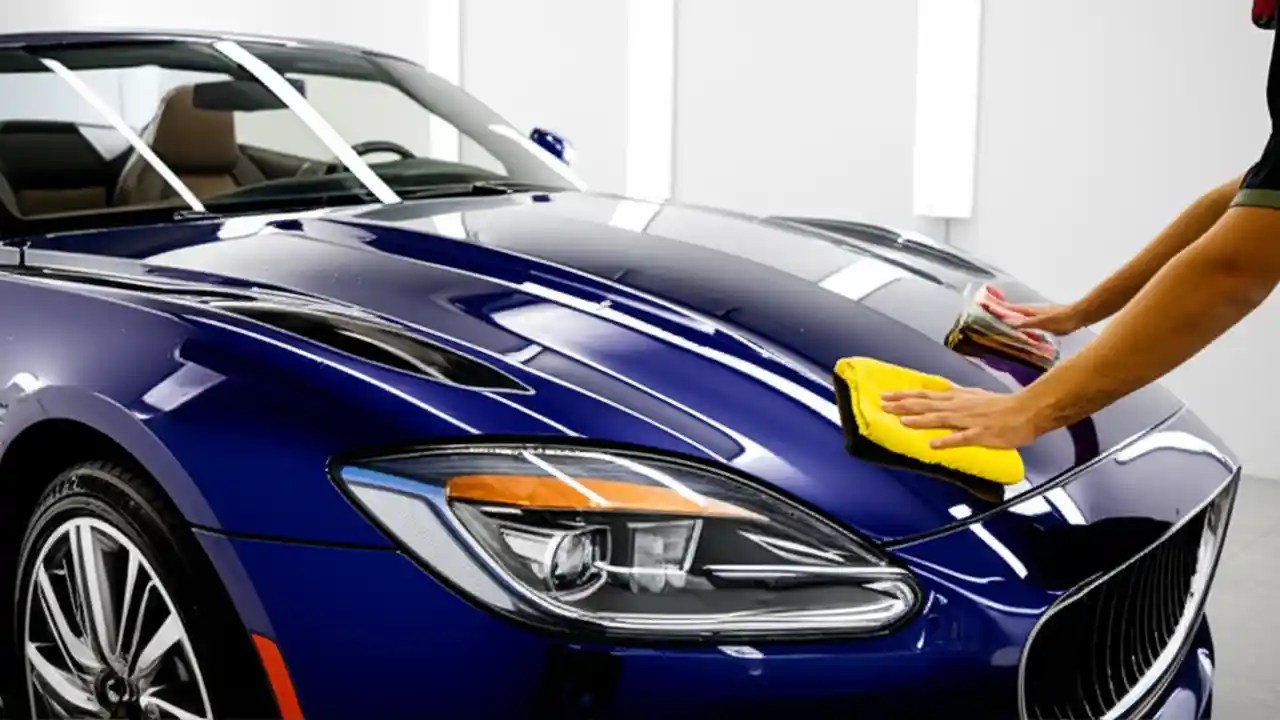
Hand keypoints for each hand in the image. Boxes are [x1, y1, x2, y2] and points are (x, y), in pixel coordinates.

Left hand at [880, 386, 1045, 449]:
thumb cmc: (1001, 405)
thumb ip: (956, 395)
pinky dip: (948, 440)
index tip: (886, 395)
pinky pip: (963, 438)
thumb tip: (940, 391)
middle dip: (904, 405)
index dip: (905, 395)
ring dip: (921, 420)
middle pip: (927, 405)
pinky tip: (934, 444)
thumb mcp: (974, 395)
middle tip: (883, 405)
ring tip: (902, 421)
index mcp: (957, 398)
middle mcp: (959, 406)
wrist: (1027, 411)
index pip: (926, 395)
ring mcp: (969, 420)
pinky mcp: (981, 433)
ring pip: (941, 418)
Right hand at [981, 287, 1084, 336]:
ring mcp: (1040, 314)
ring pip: (1023, 315)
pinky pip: (1030, 320)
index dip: (1000, 308)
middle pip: (1016, 311)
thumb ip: (1027, 323)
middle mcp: (1034, 311)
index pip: (1012, 309)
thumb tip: (1009, 322)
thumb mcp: (1043, 322)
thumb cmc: (1062, 319)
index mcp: (1031, 311)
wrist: (1079, 316)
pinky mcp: (1047, 319)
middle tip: (992, 312)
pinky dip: (1023, 321)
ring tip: (1004, 319)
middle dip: (1004, 311)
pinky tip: (1025, 326)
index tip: (987, 305)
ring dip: (1013, 316)